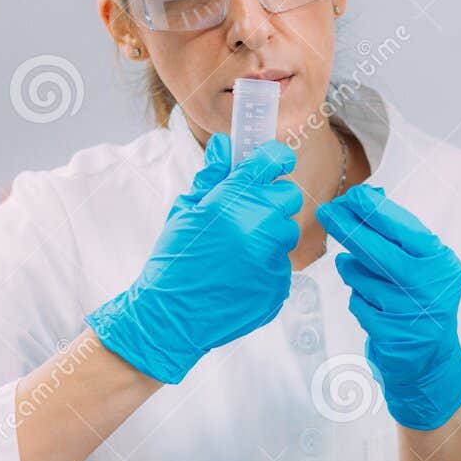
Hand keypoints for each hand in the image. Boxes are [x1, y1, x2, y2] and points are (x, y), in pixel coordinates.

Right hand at [86, 137, 300, 383]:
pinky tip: (240, 275)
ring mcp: (271, 257)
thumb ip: (212, 177)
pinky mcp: (278, 285)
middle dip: (272, 201)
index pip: (270, 161)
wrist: (171, 315)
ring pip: (287, 232)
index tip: (276, 160)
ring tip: (239, 250)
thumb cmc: (174, 260)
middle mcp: (258, 225)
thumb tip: (226, 145)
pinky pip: (282, 264)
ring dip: (270, 236)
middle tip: (248, 214)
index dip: (275, 157)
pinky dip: (266, 267)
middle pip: (289, 196)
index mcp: (232, 200)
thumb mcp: (185, 211)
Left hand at [316, 185, 460, 430]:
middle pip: (380, 251)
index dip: (377, 211)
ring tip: (356, 269)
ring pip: (364, 278)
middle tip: (327, 212)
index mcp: (441, 262)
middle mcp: (430, 286)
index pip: (406, 230)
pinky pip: (359, 303)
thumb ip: (399, 237)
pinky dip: (358, 299)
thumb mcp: (423, 266)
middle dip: (350, 229)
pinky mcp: (391, 334)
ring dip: (353, 271)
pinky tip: (371, 302)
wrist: (431, 360)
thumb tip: (367, 199)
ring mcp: (411, 312)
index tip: (353, 196)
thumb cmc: (421, 301)